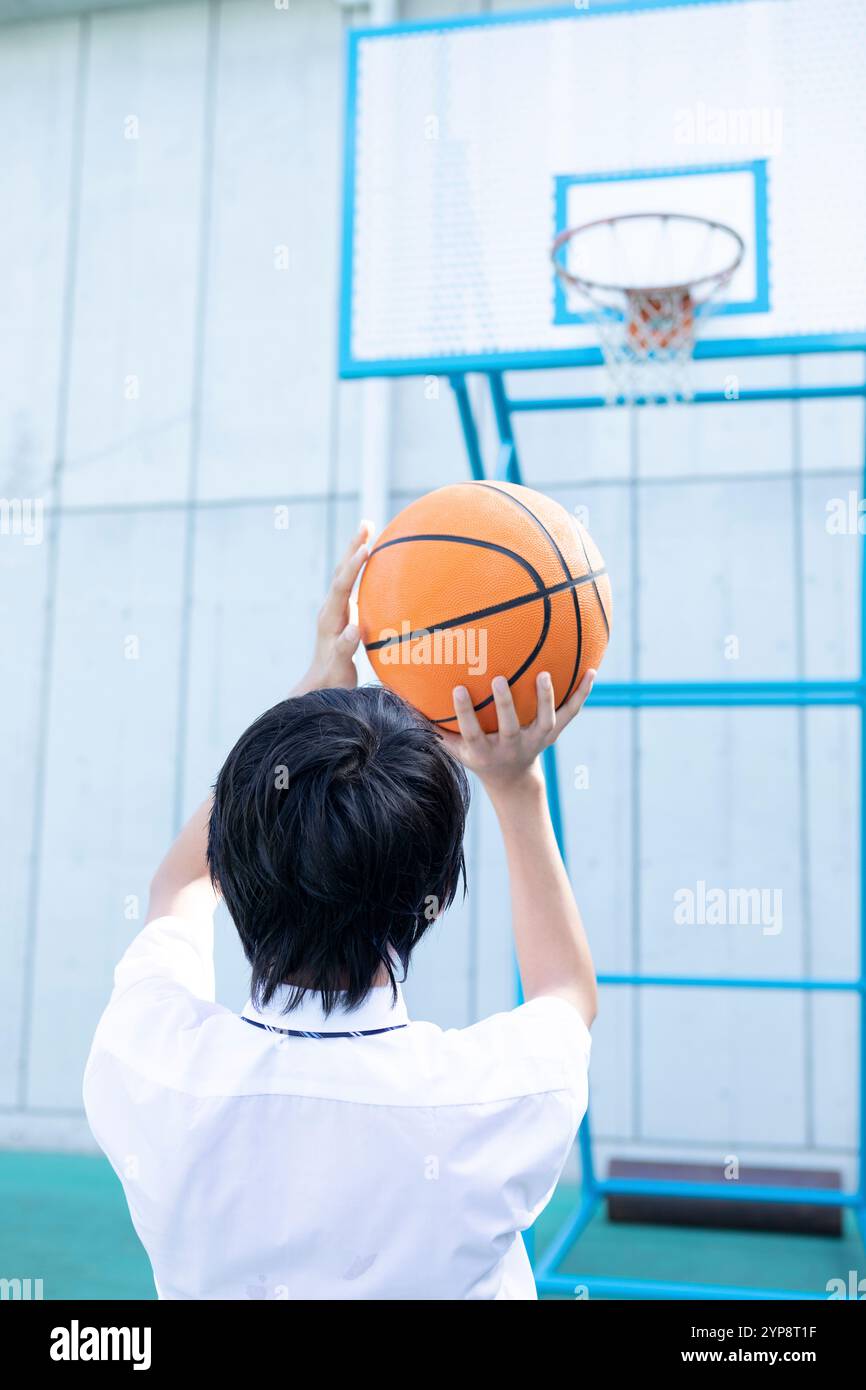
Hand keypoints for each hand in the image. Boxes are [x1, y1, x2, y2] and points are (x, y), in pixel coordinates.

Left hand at [291, 521, 372, 695]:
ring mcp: (337, 611)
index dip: (354, 567)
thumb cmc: (332, 681)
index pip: (342, 586)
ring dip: (356, 553)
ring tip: (368, 531)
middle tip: (367, 524)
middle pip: (342, 572)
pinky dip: (361, 568)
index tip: (367, 548)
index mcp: (330, 619)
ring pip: (346, 575)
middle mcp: (331, 610)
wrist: (320, 688)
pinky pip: (352, 585)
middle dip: (353, 548)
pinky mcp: (343, 614)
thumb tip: (355, 629)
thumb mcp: (339, 668)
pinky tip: (372, 561)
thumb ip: (344, 648)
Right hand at [439, 668, 595, 798]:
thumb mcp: (451, 747)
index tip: (457, 688)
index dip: (464, 712)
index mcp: (483, 750)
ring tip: (545, 674)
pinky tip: (592, 671)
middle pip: (508, 726)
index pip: (472, 731)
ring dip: (545, 699)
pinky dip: (582, 694)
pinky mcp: (552, 734)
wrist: (512, 781)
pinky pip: (570, 713)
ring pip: (544, 721)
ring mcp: (534, 741)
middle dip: (504, 704)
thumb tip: (401, 699)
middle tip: (498, 679)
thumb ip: (430, 726)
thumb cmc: (476, 755)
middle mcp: (510, 746)